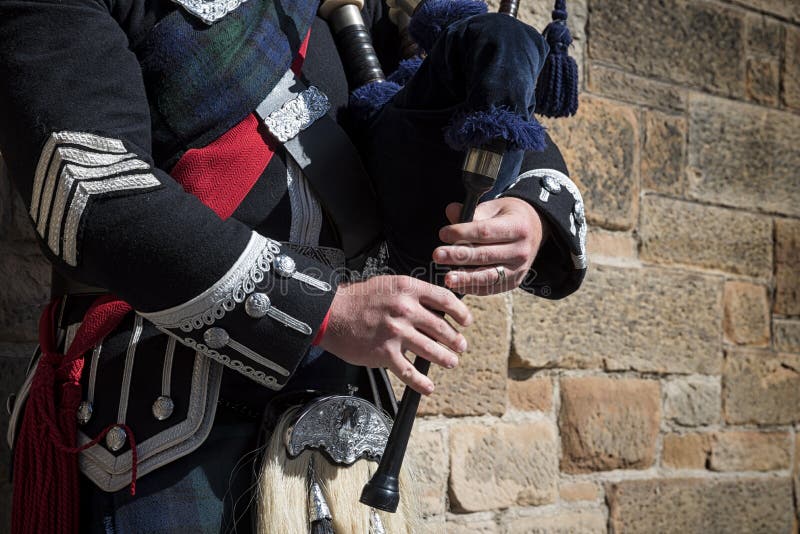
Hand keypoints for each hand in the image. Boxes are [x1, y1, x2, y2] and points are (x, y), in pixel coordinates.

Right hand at [318, 275, 472, 394]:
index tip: (466, 321)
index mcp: (408, 289)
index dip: (461, 312)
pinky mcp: (385, 354)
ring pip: (431, 351)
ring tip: (450, 362)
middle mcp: (405, 310)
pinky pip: (409, 372)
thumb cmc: (360, 299)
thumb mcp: (390, 285)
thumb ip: (413, 295)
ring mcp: (396, 333)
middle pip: (442, 328)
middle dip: (456, 340)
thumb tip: (437, 308)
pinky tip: (429, 386)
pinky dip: (422, 382)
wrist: (332, 314)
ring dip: (445, 359)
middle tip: (461, 346)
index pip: (445, 299)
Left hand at [433, 197, 547, 294]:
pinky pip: (490, 288)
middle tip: (437, 255)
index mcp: (518, 227)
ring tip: (447, 278)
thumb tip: (451, 211)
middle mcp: (521, 250)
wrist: (534, 231)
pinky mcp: (514, 282)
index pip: (486, 232)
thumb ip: (473, 212)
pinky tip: (456, 284)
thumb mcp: (494, 208)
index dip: (463, 233)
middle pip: (486, 255)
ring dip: (466, 278)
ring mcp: (519, 269)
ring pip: (489, 276)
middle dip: (459, 256)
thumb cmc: (507, 217)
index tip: (443, 233)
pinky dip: (472, 287)